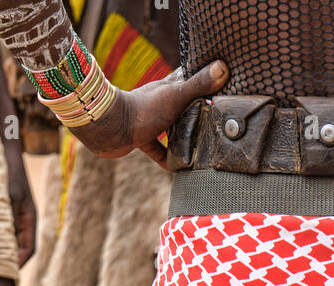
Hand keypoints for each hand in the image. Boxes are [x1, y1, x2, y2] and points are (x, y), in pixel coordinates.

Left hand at [4, 150, 35, 266]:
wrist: (2, 147)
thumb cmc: (8, 170)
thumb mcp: (8, 194)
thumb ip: (7, 217)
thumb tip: (3, 241)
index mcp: (29, 219)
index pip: (28, 249)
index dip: (19, 263)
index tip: (6, 273)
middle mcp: (22, 220)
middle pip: (18, 248)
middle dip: (8, 261)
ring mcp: (12, 215)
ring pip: (8, 240)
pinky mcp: (1, 210)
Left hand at [74, 60, 227, 164]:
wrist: (110, 127)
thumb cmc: (142, 108)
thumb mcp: (176, 95)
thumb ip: (198, 84)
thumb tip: (223, 68)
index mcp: (169, 87)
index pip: (189, 75)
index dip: (204, 76)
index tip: (221, 80)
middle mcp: (160, 101)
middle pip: (184, 103)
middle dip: (199, 109)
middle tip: (218, 119)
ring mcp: (150, 120)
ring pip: (172, 127)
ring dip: (185, 135)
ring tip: (203, 145)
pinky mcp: (141, 138)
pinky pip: (158, 150)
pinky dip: (168, 160)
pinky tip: (179, 168)